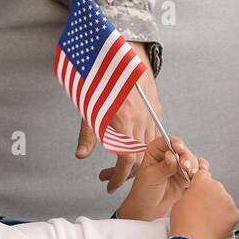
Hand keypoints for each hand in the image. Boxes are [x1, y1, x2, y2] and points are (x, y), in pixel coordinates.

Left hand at [76, 42, 161, 194]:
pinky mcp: (157, 110)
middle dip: (126, 174)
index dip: (119, 177)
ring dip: (135, 162)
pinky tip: (131, 148)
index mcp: (124, 121)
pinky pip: (153, 135)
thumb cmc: (103, 77)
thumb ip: (89, 134)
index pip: (126, 160)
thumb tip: (81, 156)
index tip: (110, 187)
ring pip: (149, 149)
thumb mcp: (90, 107)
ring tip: (119, 168)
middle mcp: (142, 120)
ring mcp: (152, 115)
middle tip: (109, 180)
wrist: (126, 51)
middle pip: (140, 159)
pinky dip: (144, 147)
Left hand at [117, 134, 206, 220]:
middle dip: (186, 157)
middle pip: (183, 150)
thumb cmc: (144, 191)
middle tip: (185, 166)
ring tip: (191, 173)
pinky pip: (197, 170)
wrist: (148, 209)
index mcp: (155, 152)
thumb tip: (172, 156)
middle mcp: (168, 156)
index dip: (175, 142)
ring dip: (194, 165)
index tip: (179, 148)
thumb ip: (164, 167)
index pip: (167, 141)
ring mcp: (178, 167)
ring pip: (191, 160)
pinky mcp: (186, 177)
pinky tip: (199, 174)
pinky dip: (201, 171)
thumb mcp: (152, 177)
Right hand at [168, 167, 238, 238]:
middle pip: (215, 187)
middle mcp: (217, 188)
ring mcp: (228, 200)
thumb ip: (190, 193)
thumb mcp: (179, 201)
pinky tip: (215, 224)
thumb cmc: (183, 223)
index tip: (199, 189)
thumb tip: (195, 194)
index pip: (203, 174)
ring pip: (224, 199)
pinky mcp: (235, 213)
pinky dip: (225, 217)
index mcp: (202, 182)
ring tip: (208, 219)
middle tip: (201, 208)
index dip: (199, 182)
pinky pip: (231, 212)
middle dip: (210, 195)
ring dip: (218, 206)